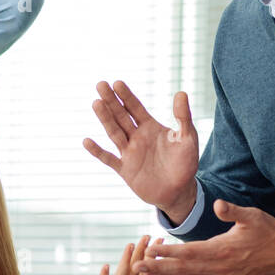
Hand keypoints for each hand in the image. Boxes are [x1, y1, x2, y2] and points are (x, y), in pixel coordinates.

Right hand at [83, 81, 198, 221]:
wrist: (179, 192)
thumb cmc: (185, 163)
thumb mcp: (188, 138)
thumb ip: (183, 117)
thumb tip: (181, 93)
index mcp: (150, 128)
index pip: (136, 108)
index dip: (127, 96)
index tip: (117, 83)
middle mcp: (137, 137)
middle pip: (121, 116)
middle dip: (111, 101)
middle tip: (100, 85)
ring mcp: (129, 153)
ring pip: (114, 133)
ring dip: (105, 119)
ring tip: (96, 103)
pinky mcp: (125, 170)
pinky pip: (109, 158)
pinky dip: (98, 151)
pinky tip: (87, 141)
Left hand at [133, 201, 274, 274]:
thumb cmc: (268, 231)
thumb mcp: (252, 216)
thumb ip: (233, 211)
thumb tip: (217, 205)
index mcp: (223, 250)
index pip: (189, 252)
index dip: (168, 253)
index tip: (149, 251)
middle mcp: (220, 267)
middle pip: (183, 269)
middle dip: (158, 268)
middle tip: (135, 267)